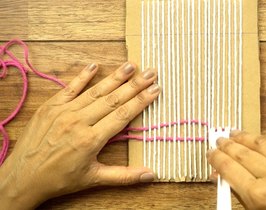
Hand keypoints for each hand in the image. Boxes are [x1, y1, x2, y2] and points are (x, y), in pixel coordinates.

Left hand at [0, 62, 159, 208]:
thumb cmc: (60, 179)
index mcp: (92, 140)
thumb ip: (124, 176)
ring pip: (95, 91)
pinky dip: (82, 77)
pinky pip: (70, 88)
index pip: (123, 115)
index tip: (156, 89)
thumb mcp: (94, 179)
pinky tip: (95, 66)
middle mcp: (79, 122)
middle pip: (113, 99)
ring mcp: (64, 112)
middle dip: (135, 85)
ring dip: (115, 77)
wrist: (23, 178)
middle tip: (151, 72)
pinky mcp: (51, 107)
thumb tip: (151, 174)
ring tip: (131, 66)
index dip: (141, 101)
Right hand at [207, 131, 265, 209]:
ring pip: (261, 142)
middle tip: (219, 140)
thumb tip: (223, 176)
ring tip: (234, 133)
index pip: (228, 168)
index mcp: (259, 194)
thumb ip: (239, 193)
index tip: (211, 153)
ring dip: (244, 136)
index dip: (216, 158)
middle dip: (227, 145)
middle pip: (241, 152)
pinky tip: (259, 140)